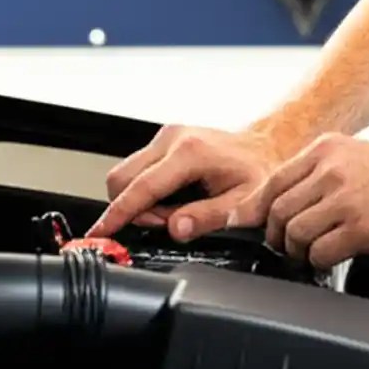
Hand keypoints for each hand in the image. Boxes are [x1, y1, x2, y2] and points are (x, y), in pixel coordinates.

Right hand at [87, 126, 283, 241]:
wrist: (268, 146)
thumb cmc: (259, 172)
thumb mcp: (242, 204)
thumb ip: (207, 218)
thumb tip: (176, 229)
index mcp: (190, 153)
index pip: (141, 187)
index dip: (118, 214)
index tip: (100, 232)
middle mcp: (173, 139)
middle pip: (121, 178)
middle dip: (131, 209)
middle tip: (164, 224)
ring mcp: (167, 136)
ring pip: (126, 173)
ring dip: (138, 200)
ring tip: (173, 211)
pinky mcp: (165, 140)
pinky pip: (138, 168)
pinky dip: (145, 190)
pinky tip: (172, 199)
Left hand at [231, 133, 368, 267]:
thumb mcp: (354, 158)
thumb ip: (317, 174)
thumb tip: (277, 200)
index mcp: (325, 150)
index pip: (271, 182)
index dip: (253, 209)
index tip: (243, 224)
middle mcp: (330, 170)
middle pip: (277, 211)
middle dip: (276, 236)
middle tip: (287, 247)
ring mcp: (345, 199)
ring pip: (294, 234)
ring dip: (297, 252)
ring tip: (311, 254)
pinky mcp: (360, 228)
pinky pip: (319, 252)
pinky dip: (318, 262)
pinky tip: (330, 260)